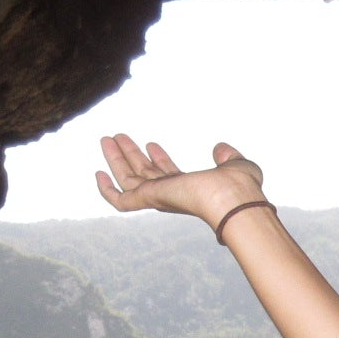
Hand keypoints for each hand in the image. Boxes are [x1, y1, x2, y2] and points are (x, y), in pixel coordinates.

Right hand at [95, 135, 266, 225]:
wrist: (233, 197)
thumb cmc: (240, 186)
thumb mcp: (237, 164)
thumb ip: (229, 157)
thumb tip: (221, 149)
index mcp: (191, 188)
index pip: (170, 175)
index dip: (160, 160)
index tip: (152, 144)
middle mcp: (173, 194)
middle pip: (145, 174)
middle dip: (132, 155)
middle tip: (119, 137)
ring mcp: (160, 198)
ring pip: (129, 180)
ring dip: (117, 159)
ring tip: (108, 138)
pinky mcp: (149, 200)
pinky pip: (120, 200)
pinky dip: (107, 190)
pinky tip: (99, 172)